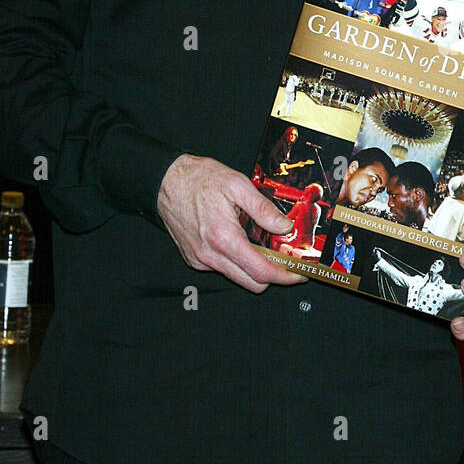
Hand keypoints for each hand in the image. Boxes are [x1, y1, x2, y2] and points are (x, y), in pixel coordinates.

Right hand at [158, 154, 307, 293]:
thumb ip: (263, 209)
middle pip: (252, 283)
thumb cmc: (198, 179)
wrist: (165, 182)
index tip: (298, 275)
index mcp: (224, 238)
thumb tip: (284, 227)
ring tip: (265, 248)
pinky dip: (237, 262)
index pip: (261, 271)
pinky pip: (223, 269)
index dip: (284, 277)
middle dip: (273, 277)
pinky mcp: (194, 259)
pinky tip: (241, 242)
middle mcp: (210, 255)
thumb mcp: (237, 185)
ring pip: (237, 277)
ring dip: (254, 269)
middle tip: (287, 263)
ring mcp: (200, 260)